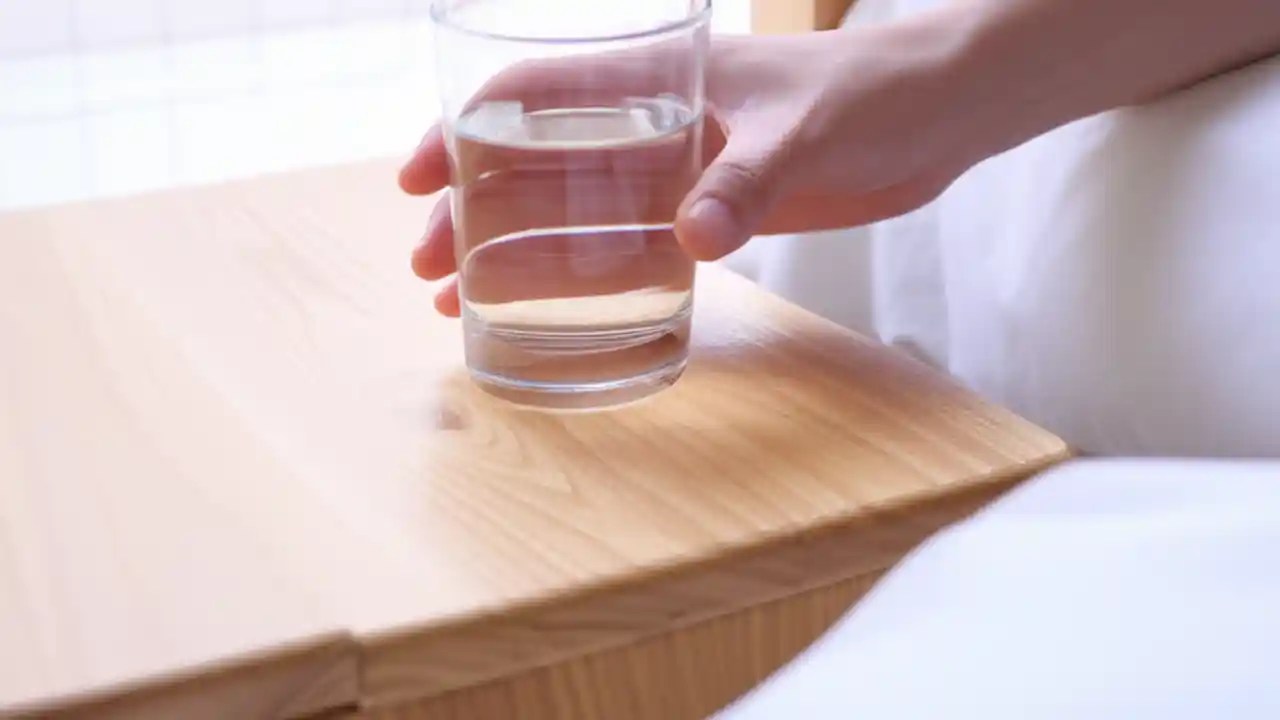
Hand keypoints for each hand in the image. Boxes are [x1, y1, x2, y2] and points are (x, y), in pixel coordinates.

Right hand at [401, 15, 977, 316]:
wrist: (941, 112)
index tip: (418, 176)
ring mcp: (676, 170)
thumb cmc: (872, 93)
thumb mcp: (805, 132)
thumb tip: (694, 241)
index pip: (533, 91)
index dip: (463, 128)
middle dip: (474, 207)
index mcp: (656, 79)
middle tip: (430, 264)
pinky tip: (553, 309)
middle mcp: (651, 124)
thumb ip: (748, 180)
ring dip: (514, 250)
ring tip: (460, 300)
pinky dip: (587, 275)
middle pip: (534, 160)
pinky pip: (628, 244)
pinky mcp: (711, 211)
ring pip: (571, 209)